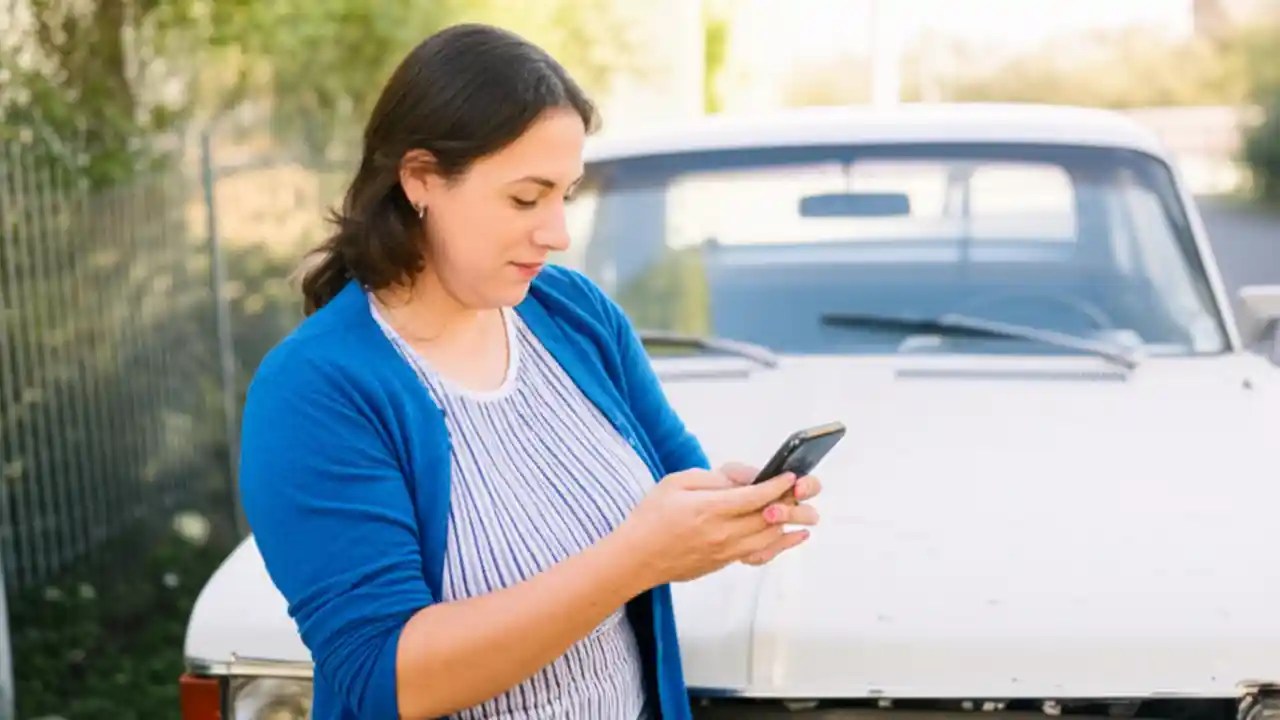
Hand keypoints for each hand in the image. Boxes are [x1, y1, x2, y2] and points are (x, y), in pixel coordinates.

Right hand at [616, 467, 800, 586]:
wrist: (636, 557)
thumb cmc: (651, 517)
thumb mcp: (677, 483)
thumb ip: (712, 479)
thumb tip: (741, 480)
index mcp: (710, 509)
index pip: (755, 496)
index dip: (777, 485)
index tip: (791, 476)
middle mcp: (722, 533)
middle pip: (768, 517)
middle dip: (790, 502)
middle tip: (806, 489)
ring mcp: (725, 551)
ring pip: (769, 537)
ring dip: (790, 523)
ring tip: (807, 511)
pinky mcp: (723, 563)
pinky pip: (760, 554)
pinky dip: (781, 544)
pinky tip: (794, 536)